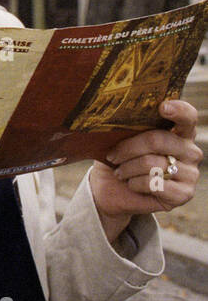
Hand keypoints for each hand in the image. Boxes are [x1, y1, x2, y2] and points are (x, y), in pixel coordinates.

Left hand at [89, 99, 201, 242]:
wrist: (113, 190)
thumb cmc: (118, 160)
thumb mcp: (119, 140)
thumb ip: (126, 128)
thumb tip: (110, 116)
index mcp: (179, 132)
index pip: (187, 117)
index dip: (178, 110)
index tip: (163, 107)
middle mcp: (190, 151)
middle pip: (157, 140)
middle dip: (128, 148)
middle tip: (112, 156)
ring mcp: (190, 173)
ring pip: (152, 163)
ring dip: (128, 168)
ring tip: (119, 172)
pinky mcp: (184, 193)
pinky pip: (154, 183)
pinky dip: (135, 183)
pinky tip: (131, 184)